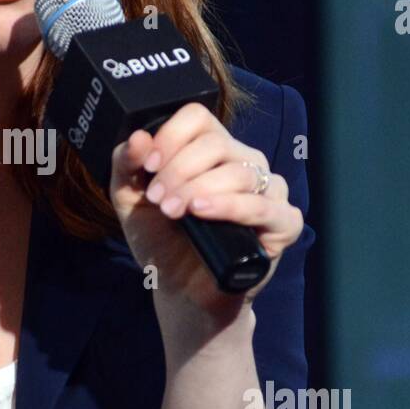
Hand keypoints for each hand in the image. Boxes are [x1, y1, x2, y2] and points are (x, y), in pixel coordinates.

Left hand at [108, 103, 301, 330]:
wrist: (179, 290)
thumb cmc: (161, 240)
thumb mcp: (131, 200)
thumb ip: (126, 166)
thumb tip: (138, 138)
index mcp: (211, 150)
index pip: (198, 117)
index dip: (171, 137)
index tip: (148, 166)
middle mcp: (244, 163)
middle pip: (216, 144)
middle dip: (179, 171)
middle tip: (159, 201)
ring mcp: (267, 191)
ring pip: (240, 172)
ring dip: (199, 189)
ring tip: (174, 212)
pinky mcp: (282, 223)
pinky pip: (264, 206)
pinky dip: (232, 207)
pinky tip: (203, 213)